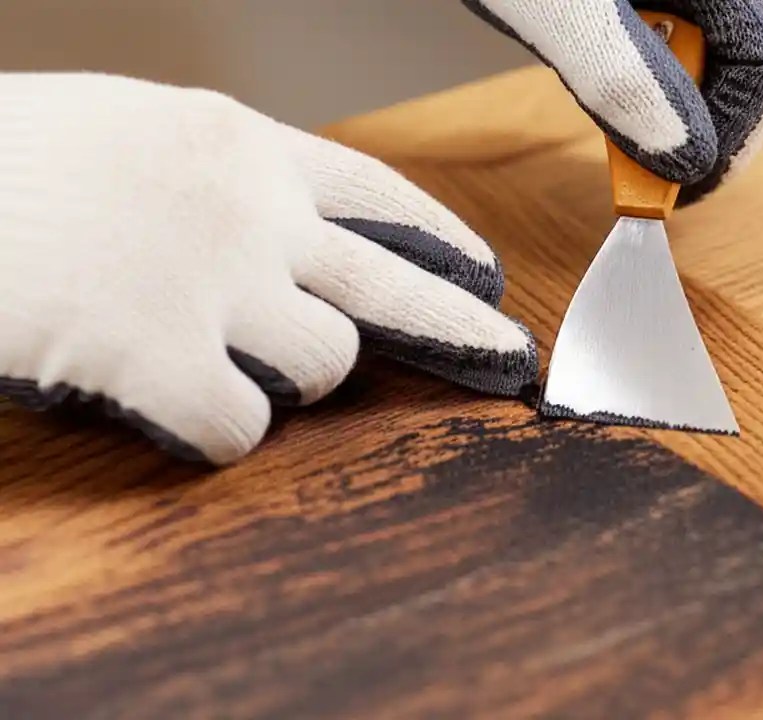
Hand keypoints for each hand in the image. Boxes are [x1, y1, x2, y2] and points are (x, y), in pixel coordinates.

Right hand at [0, 72, 536, 464]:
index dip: (441, 240)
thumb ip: (224, 183)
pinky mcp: (166, 363)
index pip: (379, 192)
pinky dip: (210, 427)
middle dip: (460, 331)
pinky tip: (156, 397)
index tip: (483, 273)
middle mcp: (250, 212)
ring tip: (197, 349)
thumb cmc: (9, 166)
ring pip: (323, 362)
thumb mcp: (134, 136)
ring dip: (281, 375)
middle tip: (506, 360)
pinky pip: (243, 427)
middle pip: (397, 287)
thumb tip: (292, 238)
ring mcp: (216, 287)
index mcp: (239, 145)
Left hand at [464, 0, 762, 203]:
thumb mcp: (554, 7)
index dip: (733, 145)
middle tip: (658, 168)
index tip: (677, 193)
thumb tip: (683, 159)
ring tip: (634, 117)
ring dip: (701, 97)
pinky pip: (715, 21)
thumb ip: (619, 77)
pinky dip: (682, 61)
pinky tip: (631, 66)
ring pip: (752, 44)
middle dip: (724, 126)